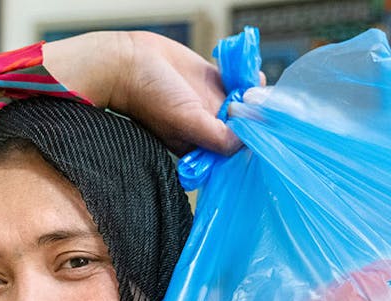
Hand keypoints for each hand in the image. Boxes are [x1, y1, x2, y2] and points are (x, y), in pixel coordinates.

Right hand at [43, 31, 241, 155]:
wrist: (129, 62)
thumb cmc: (149, 98)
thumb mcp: (186, 123)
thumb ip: (217, 137)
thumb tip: (247, 139)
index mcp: (202, 146)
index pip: (237, 148)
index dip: (253, 138)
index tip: (261, 125)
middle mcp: (210, 127)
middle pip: (246, 126)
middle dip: (257, 115)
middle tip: (257, 101)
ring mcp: (214, 103)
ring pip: (247, 103)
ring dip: (256, 95)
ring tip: (253, 86)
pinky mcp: (215, 81)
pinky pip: (241, 82)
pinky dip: (250, 78)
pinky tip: (251, 74)